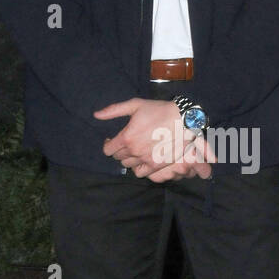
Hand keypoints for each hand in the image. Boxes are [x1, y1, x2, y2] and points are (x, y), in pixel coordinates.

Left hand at [94, 98, 214, 180]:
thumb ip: (114, 111)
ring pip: (128, 165)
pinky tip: (141, 160)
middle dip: (119, 151)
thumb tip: (96, 115)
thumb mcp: (135, 105)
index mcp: (127, 137)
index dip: (108, 145)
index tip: (111, 141)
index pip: (108, 150)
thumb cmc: (159, 110)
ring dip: (129, 159)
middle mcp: (134, 150)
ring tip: (135, 151)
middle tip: (125, 144)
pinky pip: (140, 173)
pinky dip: (138, 168)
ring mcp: (145, 159)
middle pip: (118, 158)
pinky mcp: (157, 165)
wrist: (183, 119)